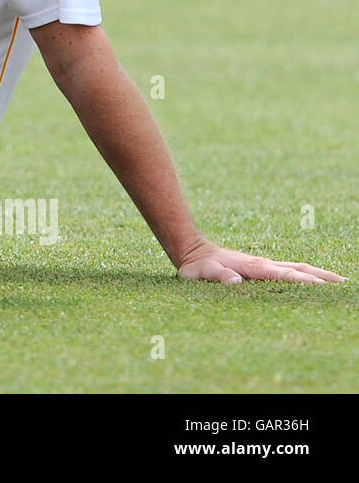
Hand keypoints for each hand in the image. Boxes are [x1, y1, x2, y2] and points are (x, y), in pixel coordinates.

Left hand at [176, 238, 345, 283]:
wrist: (193, 250)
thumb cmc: (197, 266)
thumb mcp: (200, 273)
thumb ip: (217, 276)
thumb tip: (235, 281)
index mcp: (253, 268)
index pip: (284, 275)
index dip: (304, 281)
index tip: (323, 287)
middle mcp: (264, 264)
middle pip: (299, 269)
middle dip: (322, 276)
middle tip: (345, 284)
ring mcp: (264, 264)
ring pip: (297, 267)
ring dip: (319, 274)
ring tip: (340, 282)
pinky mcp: (262, 267)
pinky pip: (289, 270)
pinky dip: (306, 274)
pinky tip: (314, 280)